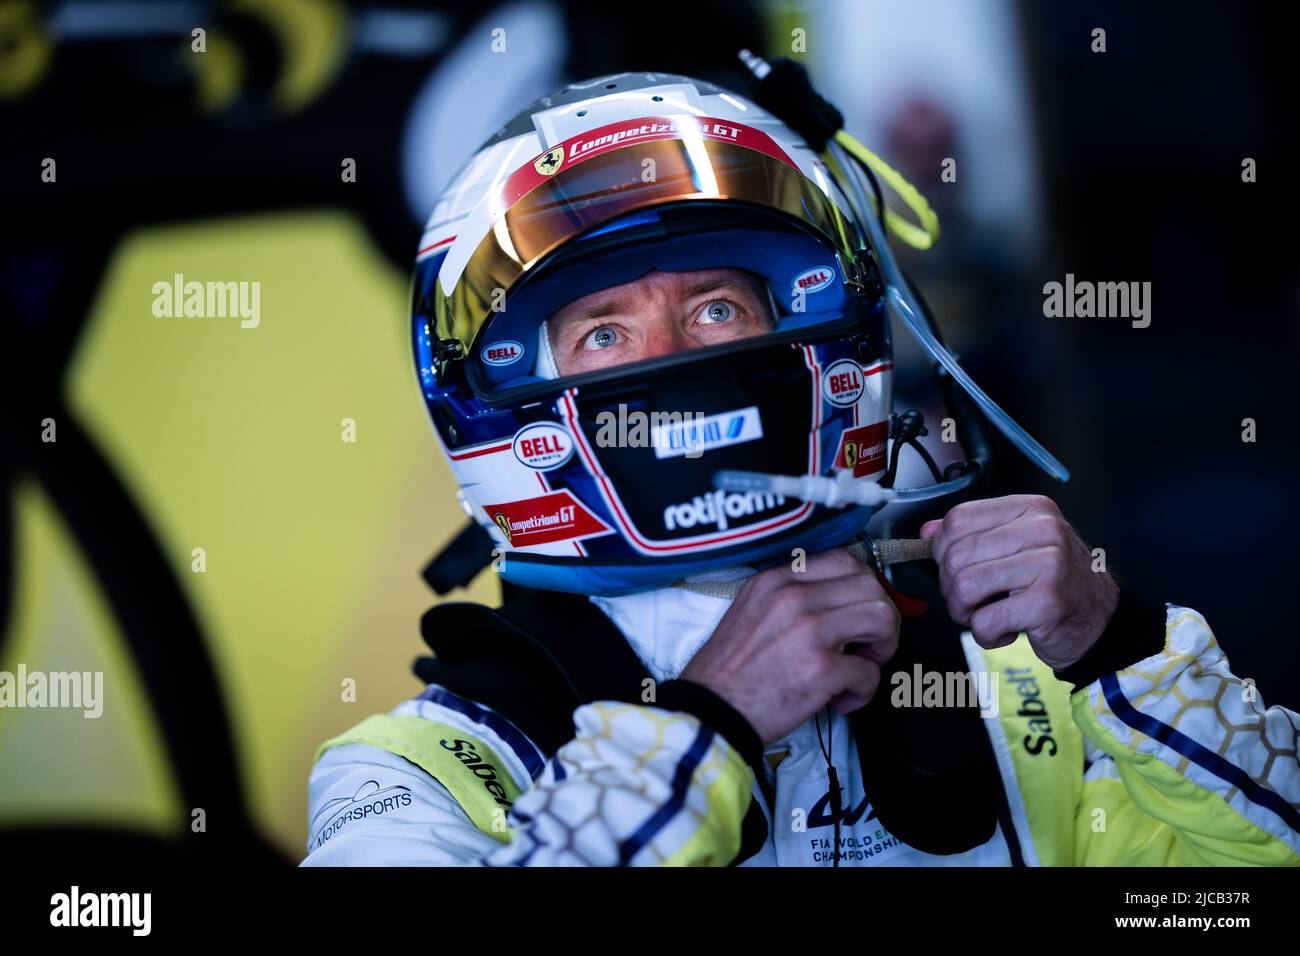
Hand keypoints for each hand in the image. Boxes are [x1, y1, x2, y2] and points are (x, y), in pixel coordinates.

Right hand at [680, 548, 900, 744]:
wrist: (711, 710)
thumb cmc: (731, 668)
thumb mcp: (753, 609)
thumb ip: (793, 596)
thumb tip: (842, 602)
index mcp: (776, 578)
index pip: (843, 560)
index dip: (862, 588)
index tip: (856, 613)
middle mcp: (793, 596)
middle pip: (871, 586)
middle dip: (881, 618)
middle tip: (866, 646)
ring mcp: (809, 630)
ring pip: (882, 618)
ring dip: (882, 647)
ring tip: (860, 667)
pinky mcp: (821, 669)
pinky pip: (871, 673)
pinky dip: (865, 691)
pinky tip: (841, 700)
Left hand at [921, 495, 1118, 669]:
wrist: (1100, 620)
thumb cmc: (1054, 583)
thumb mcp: (1018, 546)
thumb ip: (974, 534)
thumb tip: (928, 533)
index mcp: (1031, 510)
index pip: (959, 519)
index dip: (942, 548)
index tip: (950, 566)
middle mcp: (1042, 530)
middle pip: (957, 556)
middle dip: (952, 587)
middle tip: (971, 600)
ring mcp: (1047, 565)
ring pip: (965, 587)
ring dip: (965, 613)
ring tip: (987, 615)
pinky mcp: (1046, 603)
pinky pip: (984, 621)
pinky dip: (986, 634)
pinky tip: (1007, 630)